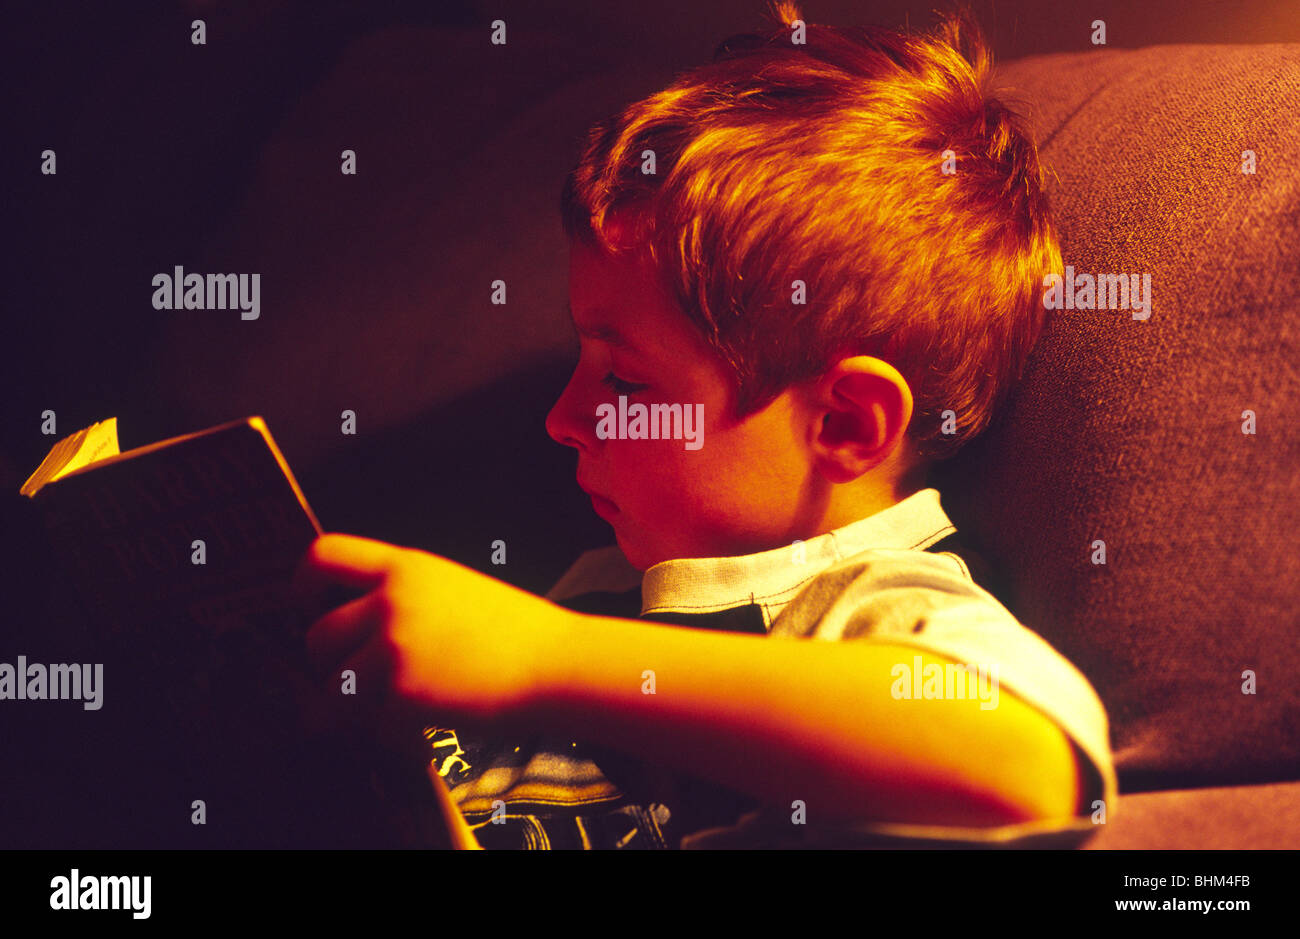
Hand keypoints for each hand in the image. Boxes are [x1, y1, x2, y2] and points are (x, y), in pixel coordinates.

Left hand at [291, 533, 566, 736]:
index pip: (322, 556)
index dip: (302, 586)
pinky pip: (367, 723)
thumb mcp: (454, 588)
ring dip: (351, 704)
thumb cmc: (515, 632)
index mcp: (406, 567)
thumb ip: (402, 594)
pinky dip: (389, 733)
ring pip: (332, 686)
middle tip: (357, 676)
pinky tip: (422, 726)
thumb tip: (349, 622)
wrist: (559, 665)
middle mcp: (393, 602)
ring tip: (390, 706)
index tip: (311, 610)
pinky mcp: (403, 696)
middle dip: (328, 665)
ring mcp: (395, 649)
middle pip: (316, 636)